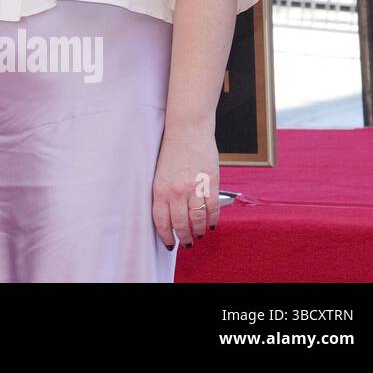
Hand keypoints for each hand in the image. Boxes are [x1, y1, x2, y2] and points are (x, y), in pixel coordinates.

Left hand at [152, 125, 219, 249]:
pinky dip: (212, 220)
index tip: (169, 243)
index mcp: (160, 188)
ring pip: (197, 220)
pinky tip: (211, 224)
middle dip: (184, 237)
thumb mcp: (160, 173)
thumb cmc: (172, 150)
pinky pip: (212, 209)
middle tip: (187, 243)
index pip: (161, 221)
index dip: (166, 235)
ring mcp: (194, 188)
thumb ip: (164, 194)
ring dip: (199, 231)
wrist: (187, 129)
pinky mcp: (211, 184)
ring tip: (199, 235)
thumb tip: (170, 216)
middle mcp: (176, 191)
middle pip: (180, 224)